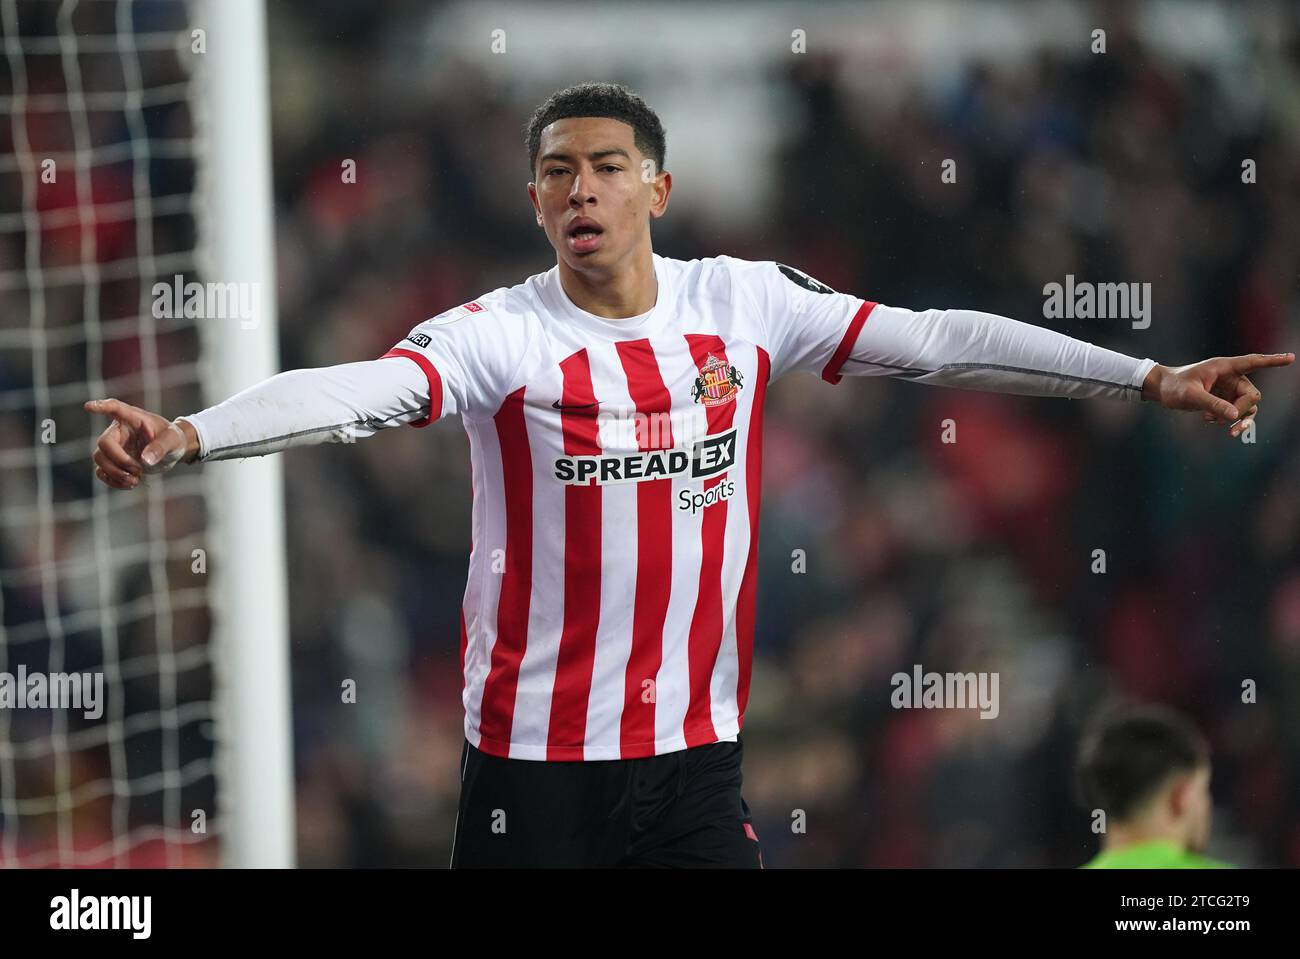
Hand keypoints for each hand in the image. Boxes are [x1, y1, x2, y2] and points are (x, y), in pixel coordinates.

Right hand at [84, 398, 195, 488]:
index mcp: (133, 418)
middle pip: (104, 443)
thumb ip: (161, 447)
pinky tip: (130, 484)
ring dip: (115, 473)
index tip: (88, 406)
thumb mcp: (172, 439)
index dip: (101, 407)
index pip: (115, 408)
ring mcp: (114, 447)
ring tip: (135, 480)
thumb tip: (145, 460)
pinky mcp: (113, 462)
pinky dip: (113, 481)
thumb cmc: (172, 438)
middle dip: (119, 460)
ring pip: (100, 460)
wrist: (172, 451)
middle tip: (139, 469)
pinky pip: (102, 472)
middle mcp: (119, 431)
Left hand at [1141, 353, 1294, 437]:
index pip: (1253, 362)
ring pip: (1247, 406)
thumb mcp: (1190, 396)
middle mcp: (1231, 377)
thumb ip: (1212, 404)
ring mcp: (1229, 389)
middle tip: (1223, 420)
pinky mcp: (1224, 400)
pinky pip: (1237, 412)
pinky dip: (1229, 420)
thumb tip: (1235, 416)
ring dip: (1237, 419)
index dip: (1273, 360)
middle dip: (1241, 410)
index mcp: (1224, 367)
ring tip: (1219, 426)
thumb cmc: (1174, 386)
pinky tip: (1211, 420)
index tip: (1291, 358)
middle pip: (1252, 395)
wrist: (1162, 390)